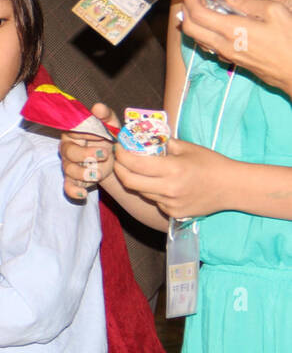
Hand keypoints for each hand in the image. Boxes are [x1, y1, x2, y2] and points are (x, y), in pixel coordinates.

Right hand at [59, 103, 119, 200]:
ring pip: (68, 170)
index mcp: (74, 132)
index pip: (72, 131)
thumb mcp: (111, 125)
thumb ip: (105, 115)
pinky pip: (68, 186)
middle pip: (68, 152)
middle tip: (103, 155)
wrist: (115, 159)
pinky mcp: (74, 180)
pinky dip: (73, 191)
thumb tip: (98, 107)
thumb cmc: (109, 137)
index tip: (100, 134)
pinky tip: (82, 194)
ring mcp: (69, 165)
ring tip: (98, 174)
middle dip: (85, 155)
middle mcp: (68, 149)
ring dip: (83, 173)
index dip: (84, 134)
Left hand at [112, 136, 233, 219]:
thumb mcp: (187, 148)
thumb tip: (143, 139)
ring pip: (141, 192)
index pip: (134, 164)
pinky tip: (161, 184)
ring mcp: (171, 204)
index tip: (119, 146)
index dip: (121, 154)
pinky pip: (154, 201)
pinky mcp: (174, 213)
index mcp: (173, 169)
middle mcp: (169, 189)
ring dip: (136, 180)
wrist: (233, 188)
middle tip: (120, 159)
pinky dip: (152, 191)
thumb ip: (163, 144)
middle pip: (130, 181)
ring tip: (141, 169)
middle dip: (120, 169)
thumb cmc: (212, 164)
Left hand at [180, 0, 291, 95]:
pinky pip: (210, 46)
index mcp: (231, 30)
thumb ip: (249, 2)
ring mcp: (227, 55)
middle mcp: (223, 44)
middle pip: (190, 29)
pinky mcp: (233, 60)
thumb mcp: (275, 11)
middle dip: (185, 11)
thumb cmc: (290, 40)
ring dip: (192, 24)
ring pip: (198, 39)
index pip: (198, 14)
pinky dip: (203, 34)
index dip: (190, 0)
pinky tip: (213, 26)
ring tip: (199, 10)